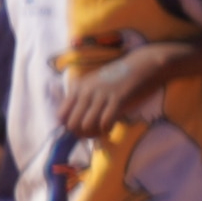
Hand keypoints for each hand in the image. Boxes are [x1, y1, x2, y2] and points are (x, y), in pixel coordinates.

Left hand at [53, 42, 185, 138]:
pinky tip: (110, 128)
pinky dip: (106, 129)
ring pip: (86, 124)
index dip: (67, 126)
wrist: (140, 65)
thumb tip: (74, 117)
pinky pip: (105, 120)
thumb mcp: (93, 82)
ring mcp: (101, 95)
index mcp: (78, 87)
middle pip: (72, 122)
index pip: (61, 114)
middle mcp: (86, 91)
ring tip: (99, 133)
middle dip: (79, 133)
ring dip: (92, 133)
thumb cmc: (117, 75)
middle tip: (89, 135)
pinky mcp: (117, 98)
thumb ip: (82, 96)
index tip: (77, 129)